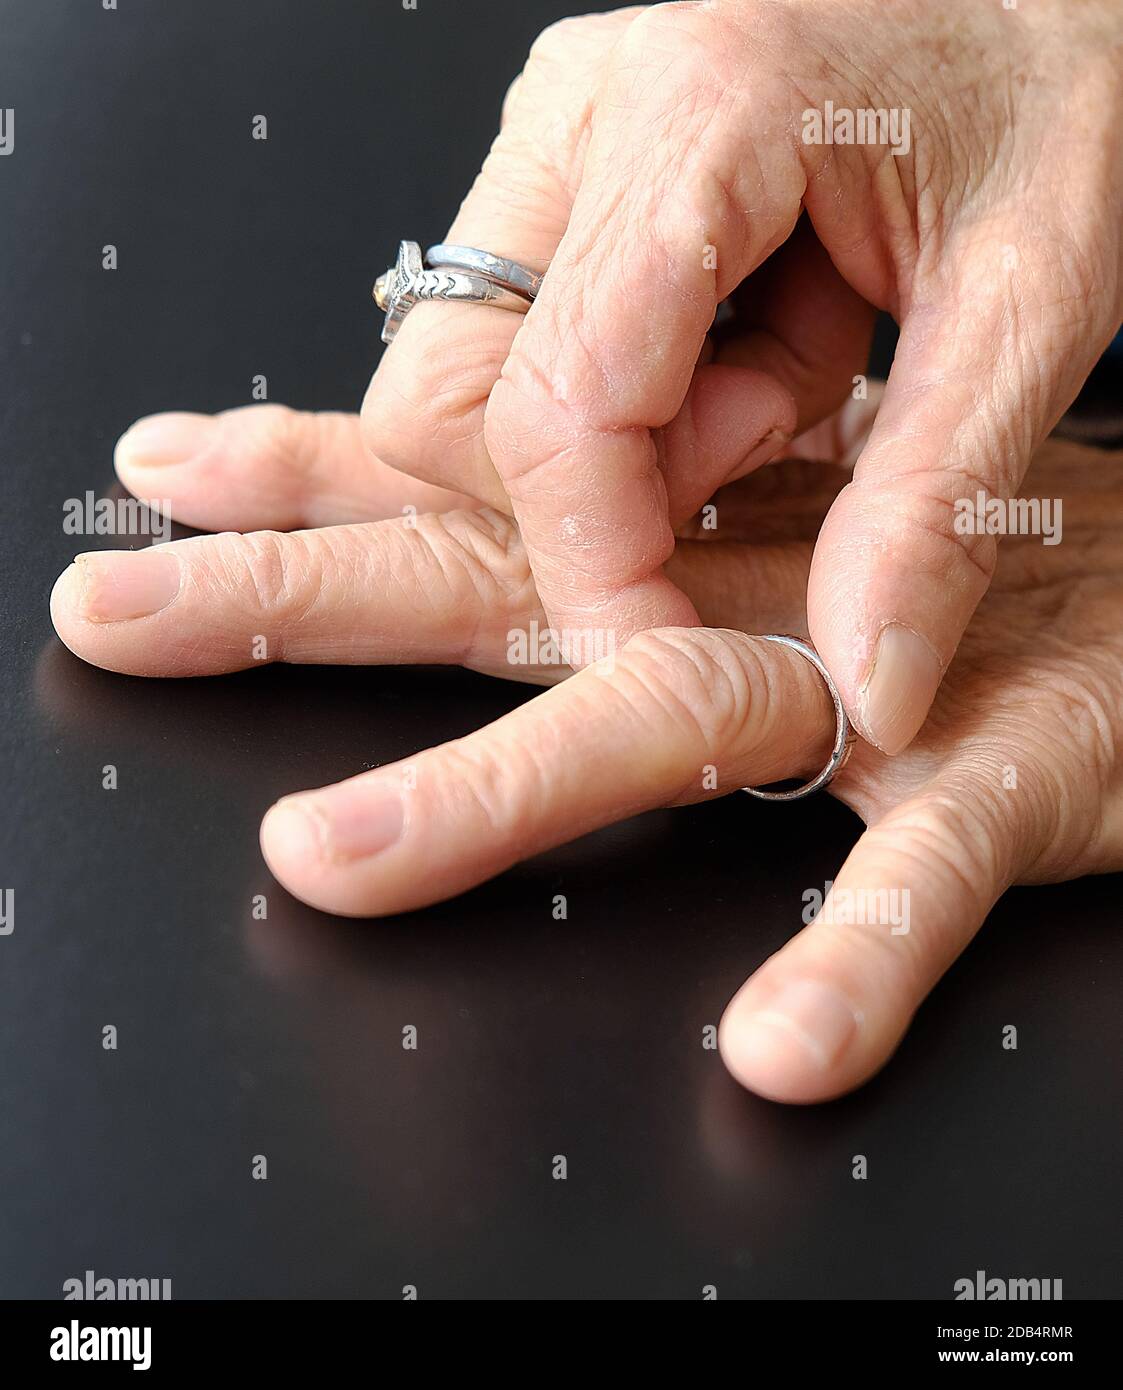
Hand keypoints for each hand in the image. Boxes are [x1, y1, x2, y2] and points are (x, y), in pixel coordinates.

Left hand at [49, 397, 1122, 1101]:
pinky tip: (781, 1040)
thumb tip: (519, 548)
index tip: (167, 475)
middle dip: (304, 597)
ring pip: (671, 716)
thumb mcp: (781, 551)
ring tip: (346, 851)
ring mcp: (867, 688)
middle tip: (128, 611)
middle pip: (498, 586)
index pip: (479, 501)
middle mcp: (748, 597)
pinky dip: (853, 957)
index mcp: (694, 549)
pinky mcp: (1002, 778)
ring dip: (502, 790)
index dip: (318, 482)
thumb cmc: (970, 583)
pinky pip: (917, 878)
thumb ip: (654, 557)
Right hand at [352, 0, 1122, 753]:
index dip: (599, 567)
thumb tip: (863, 681)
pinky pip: (525, 360)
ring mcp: (562, 143)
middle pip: (454, 406)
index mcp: (702, 110)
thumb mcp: (1032, 313)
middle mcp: (590, 113)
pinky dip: (636, 411)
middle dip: (606, 492)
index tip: (667, 650)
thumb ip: (936, 512)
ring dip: (629, 450)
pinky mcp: (567, 183)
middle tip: (764, 447)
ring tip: (780, 382)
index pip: (559, 405)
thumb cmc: (1046, 103)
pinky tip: (749, 352)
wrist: (1037, 16)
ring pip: (474, 393)